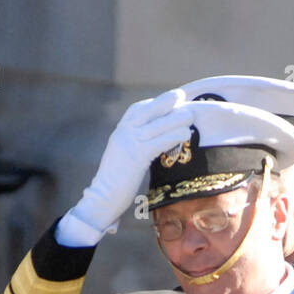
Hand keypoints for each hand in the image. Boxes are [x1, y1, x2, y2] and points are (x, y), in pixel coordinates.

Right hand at [66, 90, 193, 235]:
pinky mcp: (136, 157)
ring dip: (175, 118)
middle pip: (146, 110)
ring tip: (191, 115)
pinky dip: (173, 136)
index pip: (136, 110)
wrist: (102, 198)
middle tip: (181, 96)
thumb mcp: (123, 157)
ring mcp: (129, 143)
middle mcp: (123, 133)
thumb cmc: (115, 183)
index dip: (155, 103)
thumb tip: (154, 143)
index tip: (170, 100)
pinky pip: (158, 142)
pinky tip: (186, 134)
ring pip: (155, 125)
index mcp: (120, 132)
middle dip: (165, 101)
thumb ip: (135, 147)